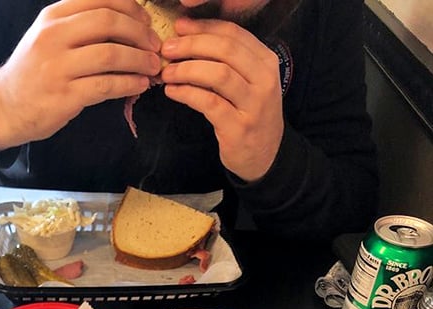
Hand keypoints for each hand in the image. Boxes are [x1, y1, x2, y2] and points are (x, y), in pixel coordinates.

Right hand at [0, 0, 161, 151]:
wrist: (6, 107)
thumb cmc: (34, 71)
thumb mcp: (49, 36)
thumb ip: (79, 23)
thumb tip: (124, 18)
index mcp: (53, 16)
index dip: (131, 7)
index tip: (146, 20)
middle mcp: (54, 36)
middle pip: (108, 22)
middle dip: (140, 33)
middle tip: (155, 45)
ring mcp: (59, 67)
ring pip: (111, 55)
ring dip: (139, 60)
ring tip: (152, 67)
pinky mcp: (66, 96)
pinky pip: (106, 86)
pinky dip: (129, 84)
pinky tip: (139, 85)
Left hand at [160, 18, 283, 181]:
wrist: (265, 157)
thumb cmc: (249, 115)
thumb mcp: (248, 83)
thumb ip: (227, 62)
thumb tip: (188, 37)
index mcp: (266, 61)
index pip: (234, 34)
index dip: (203, 27)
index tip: (179, 27)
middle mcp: (264, 80)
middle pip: (225, 50)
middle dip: (191, 45)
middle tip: (168, 49)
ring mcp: (253, 105)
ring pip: (218, 75)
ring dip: (186, 70)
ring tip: (167, 73)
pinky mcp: (238, 128)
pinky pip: (209, 103)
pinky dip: (187, 94)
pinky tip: (172, 92)